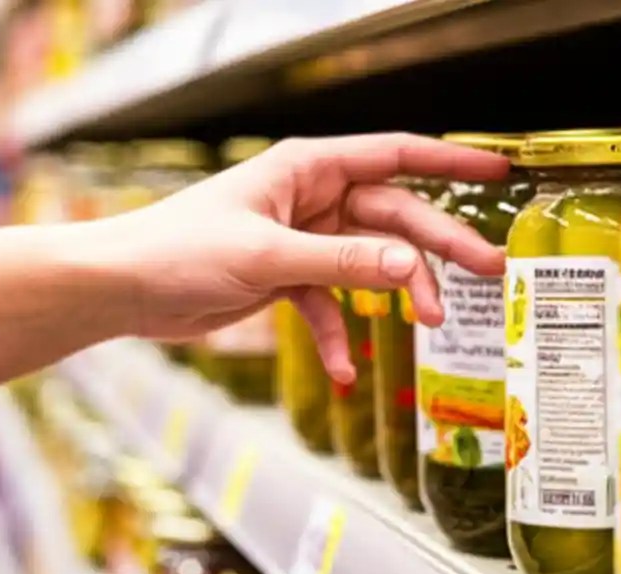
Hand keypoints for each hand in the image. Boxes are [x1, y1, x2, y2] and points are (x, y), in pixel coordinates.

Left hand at [110, 133, 508, 381]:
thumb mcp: (267, 255)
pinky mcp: (286, 279)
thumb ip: (343, 263)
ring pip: (369, 264)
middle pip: (393, 217)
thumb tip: (410, 266)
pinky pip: (330, 306)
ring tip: (431, 324)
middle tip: (487, 271)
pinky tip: (343, 369)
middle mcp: (309, 200)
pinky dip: (338, 336)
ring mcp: (301, 241)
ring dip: (397, 295)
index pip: (393, 157)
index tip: (497, 174)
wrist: (123, 289)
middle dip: (439, 246)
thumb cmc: (177, 249)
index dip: (449, 165)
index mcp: (306, 170)